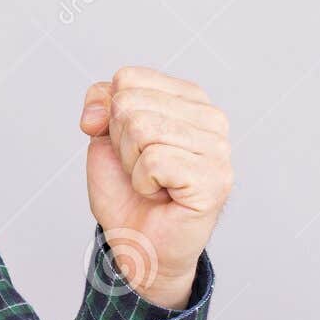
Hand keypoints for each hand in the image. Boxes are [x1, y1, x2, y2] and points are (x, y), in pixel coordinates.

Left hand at [79, 67, 231, 307]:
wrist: (137, 241)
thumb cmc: (127, 190)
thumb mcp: (104, 137)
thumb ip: (101, 104)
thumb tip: (101, 107)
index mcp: (189, 98)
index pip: (128, 78)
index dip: (109, 114)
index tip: (125, 144)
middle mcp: (211, 118)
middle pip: (131, 103)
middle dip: (120, 143)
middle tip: (140, 169)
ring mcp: (219, 149)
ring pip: (142, 128)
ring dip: (132, 164)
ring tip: (151, 182)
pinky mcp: (215, 179)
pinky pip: (155, 161)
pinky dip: (143, 182)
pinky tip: (161, 194)